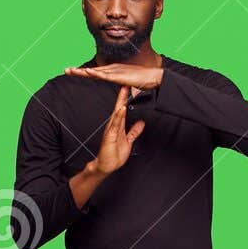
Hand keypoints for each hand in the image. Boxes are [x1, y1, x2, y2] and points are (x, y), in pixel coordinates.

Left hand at [64, 63, 163, 89]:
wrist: (152, 77)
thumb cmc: (142, 80)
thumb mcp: (128, 83)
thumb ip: (122, 84)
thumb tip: (121, 88)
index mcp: (113, 72)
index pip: (95, 72)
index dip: (84, 72)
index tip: (74, 72)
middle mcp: (112, 70)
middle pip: (92, 70)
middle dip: (79, 71)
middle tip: (66, 70)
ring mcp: (115, 72)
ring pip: (96, 71)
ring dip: (84, 71)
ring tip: (72, 71)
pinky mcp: (119, 76)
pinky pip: (105, 75)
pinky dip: (96, 73)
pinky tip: (88, 72)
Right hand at [67, 85, 143, 208]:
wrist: (106, 165)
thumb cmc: (114, 154)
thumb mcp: (128, 141)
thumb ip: (134, 131)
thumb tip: (141, 123)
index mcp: (118, 126)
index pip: (122, 109)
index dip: (126, 99)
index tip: (130, 88)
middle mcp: (113, 125)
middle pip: (119, 107)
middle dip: (122, 96)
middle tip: (126, 83)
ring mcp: (111, 129)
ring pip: (116, 113)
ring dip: (120, 102)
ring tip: (124, 92)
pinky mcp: (109, 135)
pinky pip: (114, 124)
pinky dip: (118, 116)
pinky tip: (121, 109)